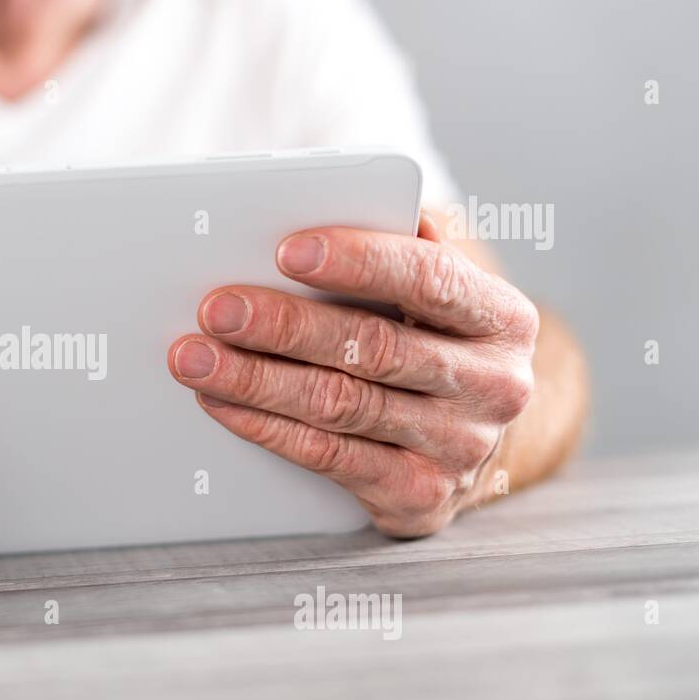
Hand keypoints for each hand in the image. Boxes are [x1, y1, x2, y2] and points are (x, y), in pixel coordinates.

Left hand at [168, 213, 538, 536]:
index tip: (286, 249)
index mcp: (503, 318)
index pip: (429, 279)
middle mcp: (493, 386)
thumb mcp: (441, 293)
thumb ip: (403, 247)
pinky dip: (264, 426)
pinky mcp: (418, 496)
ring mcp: (459, 448)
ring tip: (195, 357)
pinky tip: (220, 402)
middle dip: (283, 326)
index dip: (358, 262)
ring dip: (255, 380)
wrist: (473, 442)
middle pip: (372, 348)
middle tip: (216, 308)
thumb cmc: (435, 343)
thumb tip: (331, 204)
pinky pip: (327, 457)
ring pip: (340, 405)